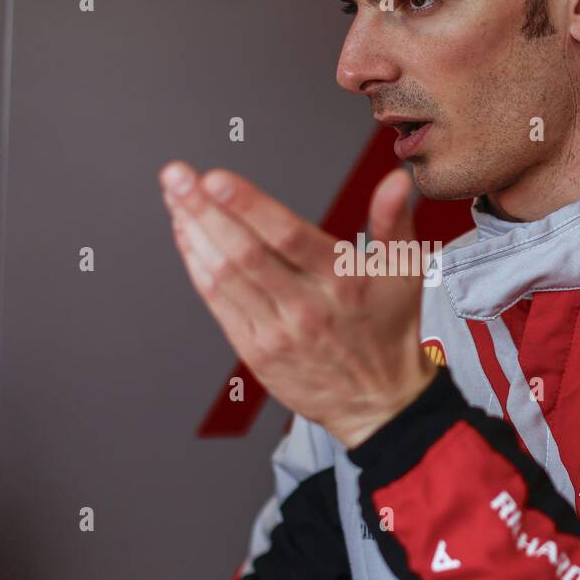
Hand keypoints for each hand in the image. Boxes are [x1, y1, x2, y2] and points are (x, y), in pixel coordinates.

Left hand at [159, 162, 437, 448]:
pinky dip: (197, 267)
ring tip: (174, 198)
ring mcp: (278, 332)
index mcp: (343, 280)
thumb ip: (393, 219)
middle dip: (204, 210)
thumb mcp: (405, 271)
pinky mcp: (257, 351)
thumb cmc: (389, 329)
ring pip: (224, 277)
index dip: (248, 205)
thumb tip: (395, 180)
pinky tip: (187, 238)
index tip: (215, 179)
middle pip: (244, 253)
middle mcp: (307, 306)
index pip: (288, 236)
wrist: (379, 402)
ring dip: (194, 234)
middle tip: (177, 177)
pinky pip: (218, 304)